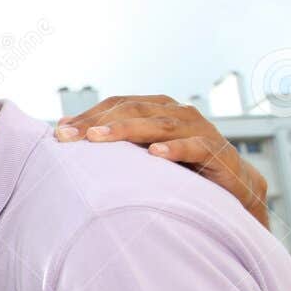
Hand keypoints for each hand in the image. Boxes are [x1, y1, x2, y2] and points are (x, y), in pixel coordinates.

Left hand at [55, 95, 269, 227]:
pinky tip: (156, 155)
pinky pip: (195, 147)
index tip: (58, 133)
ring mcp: (199, 129)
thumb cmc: (179, 168)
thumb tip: (60, 129)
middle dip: (98, 122)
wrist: (233, 186)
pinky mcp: (217, 152)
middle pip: (133, 110)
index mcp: (157, 109)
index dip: (88, 115)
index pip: (117, 104)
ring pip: (159, 124)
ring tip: (99, 137)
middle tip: (69, 136)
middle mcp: (177, 113)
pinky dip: (175, 149)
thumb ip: (110, 140)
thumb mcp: (141, 153)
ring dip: (127, 130)